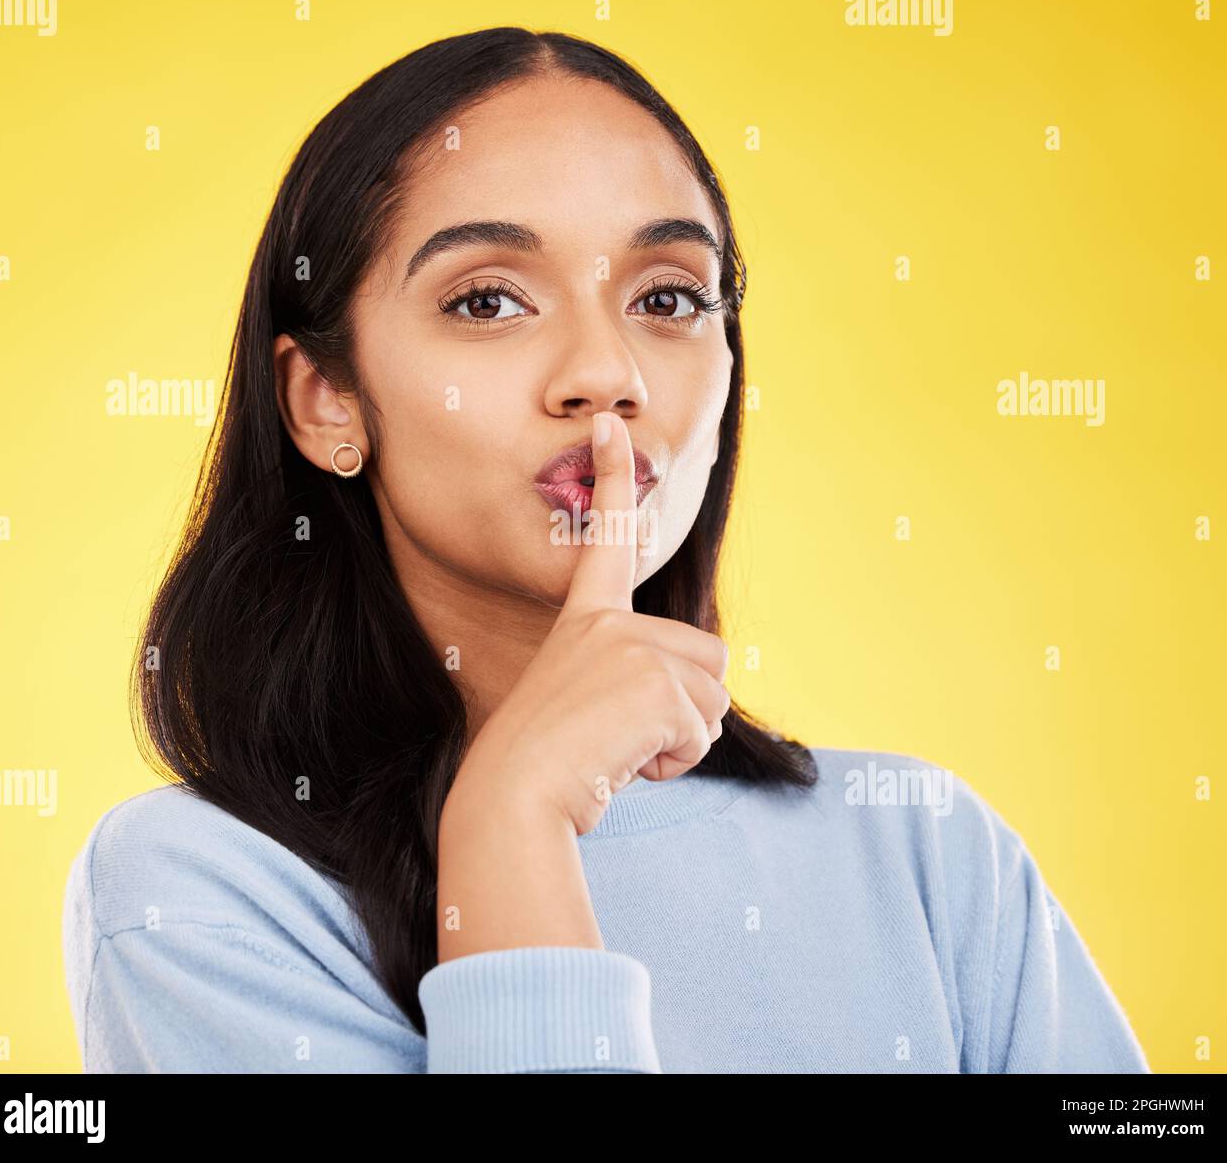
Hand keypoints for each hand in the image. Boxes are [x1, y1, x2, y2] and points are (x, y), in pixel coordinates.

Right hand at [456, 411, 731, 835]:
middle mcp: (612, 623)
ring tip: (621, 748)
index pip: (608, 540)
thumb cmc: (543, 766)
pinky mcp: (656, 685)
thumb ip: (630, 680)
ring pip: (715, 697)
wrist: (512, 799)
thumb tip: (706, 696)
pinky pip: (704, 733)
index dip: (612, 478)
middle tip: (627, 732)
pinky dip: (676, 763)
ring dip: (683, 738)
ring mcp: (633, 649)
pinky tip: (626, 763)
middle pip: (709, 656)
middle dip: (690, 706)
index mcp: (586, 619)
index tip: (609, 426)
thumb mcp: (584, 703)